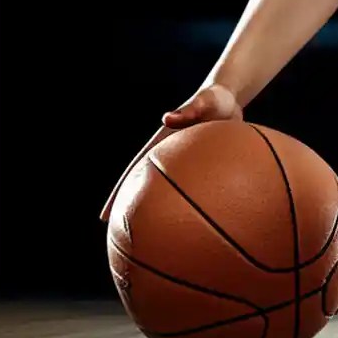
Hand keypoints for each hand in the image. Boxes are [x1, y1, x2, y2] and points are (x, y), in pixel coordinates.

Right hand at [100, 84, 243, 221]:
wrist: (232, 98)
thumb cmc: (214, 98)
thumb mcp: (203, 101)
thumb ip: (188, 110)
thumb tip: (167, 119)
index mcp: (163, 144)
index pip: (135, 171)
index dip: (120, 194)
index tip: (106, 216)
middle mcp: (172, 157)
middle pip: (149, 187)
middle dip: (135, 209)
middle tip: (121, 235)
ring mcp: (189, 164)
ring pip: (172, 193)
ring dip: (164, 212)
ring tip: (158, 239)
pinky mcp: (207, 168)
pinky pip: (201, 191)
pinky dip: (198, 206)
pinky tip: (206, 226)